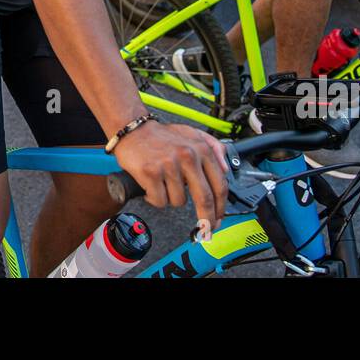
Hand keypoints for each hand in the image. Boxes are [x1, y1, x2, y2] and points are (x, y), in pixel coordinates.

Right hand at [112, 119, 228, 229]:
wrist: (132, 129)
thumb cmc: (162, 136)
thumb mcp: (192, 134)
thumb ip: (214, 148)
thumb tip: (226, 170)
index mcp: (201, 149)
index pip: (219, 185)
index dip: (221, 208)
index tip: (219, 219)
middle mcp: (188, 156)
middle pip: (205, 199)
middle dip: (206, 219)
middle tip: (205, 230)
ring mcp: (169, 165)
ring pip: (178, 201)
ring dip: (170, 198)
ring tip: (163, 183)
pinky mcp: (151, 173)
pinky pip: (160, 201)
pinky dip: (154, 198)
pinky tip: (152, 185)